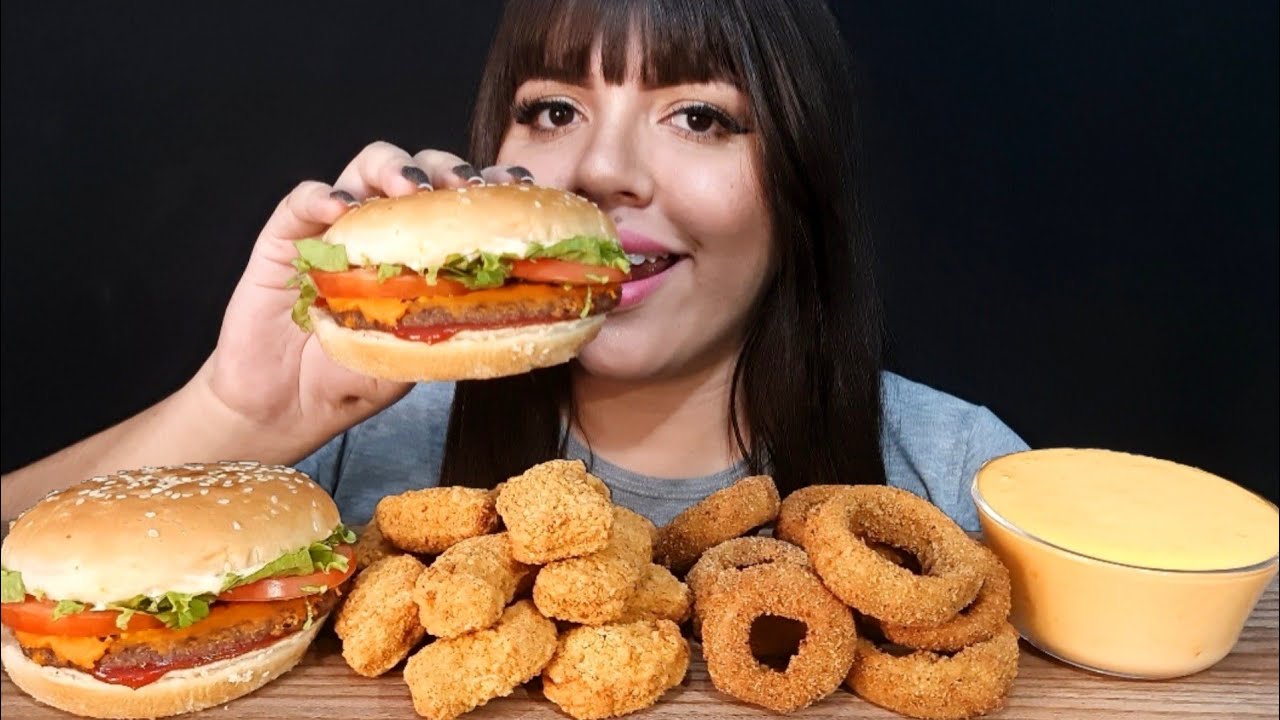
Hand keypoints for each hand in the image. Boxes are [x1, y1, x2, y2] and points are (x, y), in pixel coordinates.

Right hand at [204, 141, 536, 442]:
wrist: (288, 407)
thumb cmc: (355, 380)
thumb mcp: (420, 356)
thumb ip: (457, 326)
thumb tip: (521, 308)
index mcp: (423, 249)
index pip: (461, 202)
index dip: (490, 186)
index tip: (519, 187)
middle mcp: (384, 228)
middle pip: (420, 170)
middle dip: (446, 170)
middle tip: (463, 188)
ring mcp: (336, 227)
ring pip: (365, 168)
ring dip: (392, 168)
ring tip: (406, 188)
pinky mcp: (286, 237)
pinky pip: (303, 199)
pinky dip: (323, 195)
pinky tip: (340, 208)